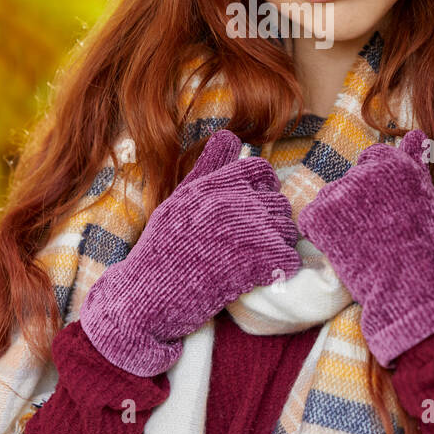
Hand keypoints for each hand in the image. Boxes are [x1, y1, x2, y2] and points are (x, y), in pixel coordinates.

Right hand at [80, 128, 301, 375]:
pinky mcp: (252, 263)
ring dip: (278, 248)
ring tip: (254, 262)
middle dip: (273, 223)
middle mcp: (230, 201)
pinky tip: (261, 277)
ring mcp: (243, 231)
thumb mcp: (178, 201)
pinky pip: (289, 259)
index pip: (261, 171)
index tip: (257, 210)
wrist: (144, 298)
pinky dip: (280, 271)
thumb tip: (229, 135)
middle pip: (279, 203)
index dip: (265, 189)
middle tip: (253, 245)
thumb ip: (208, 169)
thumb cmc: (160, 250)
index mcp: (211, 185)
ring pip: (287, 231)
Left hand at [298, 129, 433, 367]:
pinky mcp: (320, 214)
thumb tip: (417, 134)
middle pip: (347, 185)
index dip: (375, 193)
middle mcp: (365, 170)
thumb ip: (415, 160)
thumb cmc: (425, 246)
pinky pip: (310, 222)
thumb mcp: (425, 195)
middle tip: (378, 235)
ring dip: (338, 222)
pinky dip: (321, 238)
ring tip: (364, 246)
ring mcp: (340, 192)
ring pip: (328, 203)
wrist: (415, 283)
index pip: (369, 163)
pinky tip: (344, 251)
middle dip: (355, 208)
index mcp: (393, 161)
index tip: (386, 215)